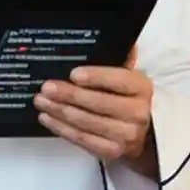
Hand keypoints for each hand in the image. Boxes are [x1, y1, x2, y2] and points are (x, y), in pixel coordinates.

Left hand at [33, 46, 156, 175]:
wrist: (149, 135)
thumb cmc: (131, 99)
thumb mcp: (130, 78)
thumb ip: (120, 59)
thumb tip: (114, 38)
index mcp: (142, 88)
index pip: (119, 80)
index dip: (96, 77)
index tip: (73, 74)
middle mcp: (138, 113)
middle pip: (98, 103)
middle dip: (68, 94)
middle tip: (46, 88)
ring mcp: (126, 135)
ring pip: (86, 122)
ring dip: (59, 111)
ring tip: (40, 101)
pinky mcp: (113, 152)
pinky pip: (83, 140)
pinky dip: (62, 129)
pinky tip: (48, 118)